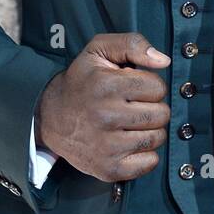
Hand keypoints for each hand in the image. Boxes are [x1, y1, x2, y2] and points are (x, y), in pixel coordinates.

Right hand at [35, 32, 170, 182]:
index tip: (132, 88)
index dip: (148, 85)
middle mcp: (106, 116)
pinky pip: (149, 163)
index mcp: (106, 85)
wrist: (49, 117)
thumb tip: (164, 62)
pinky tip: (129, 143)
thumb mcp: (99, 50)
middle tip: (133, 106)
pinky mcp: (108, 169)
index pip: (158, 88)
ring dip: (150, 130)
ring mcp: (107, 146)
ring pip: (157, 138)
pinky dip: (145, 154)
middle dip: (152, 107)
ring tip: (130, 124)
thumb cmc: (82, 81)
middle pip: (161, 114)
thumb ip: (133, 44)